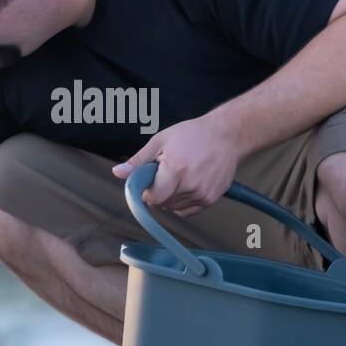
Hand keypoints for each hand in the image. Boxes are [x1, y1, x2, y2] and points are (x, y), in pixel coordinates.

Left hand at [111, 114, 239, 216]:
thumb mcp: (161, 140)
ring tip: (179, 176)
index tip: (149, 180)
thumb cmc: (194, 134)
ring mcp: (202, 194)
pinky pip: (186, 211)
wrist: (227, 136)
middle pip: (162, 203)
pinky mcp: (210, 200)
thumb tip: (118, 173)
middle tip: (165, 173)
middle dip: (158, 191)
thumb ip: (139, 160)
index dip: (147, 191)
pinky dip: (181, 202)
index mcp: (176, 169)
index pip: (153, 197)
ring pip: (173, 208)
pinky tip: (186, 185)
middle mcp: (191, 185)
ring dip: (169, 197)